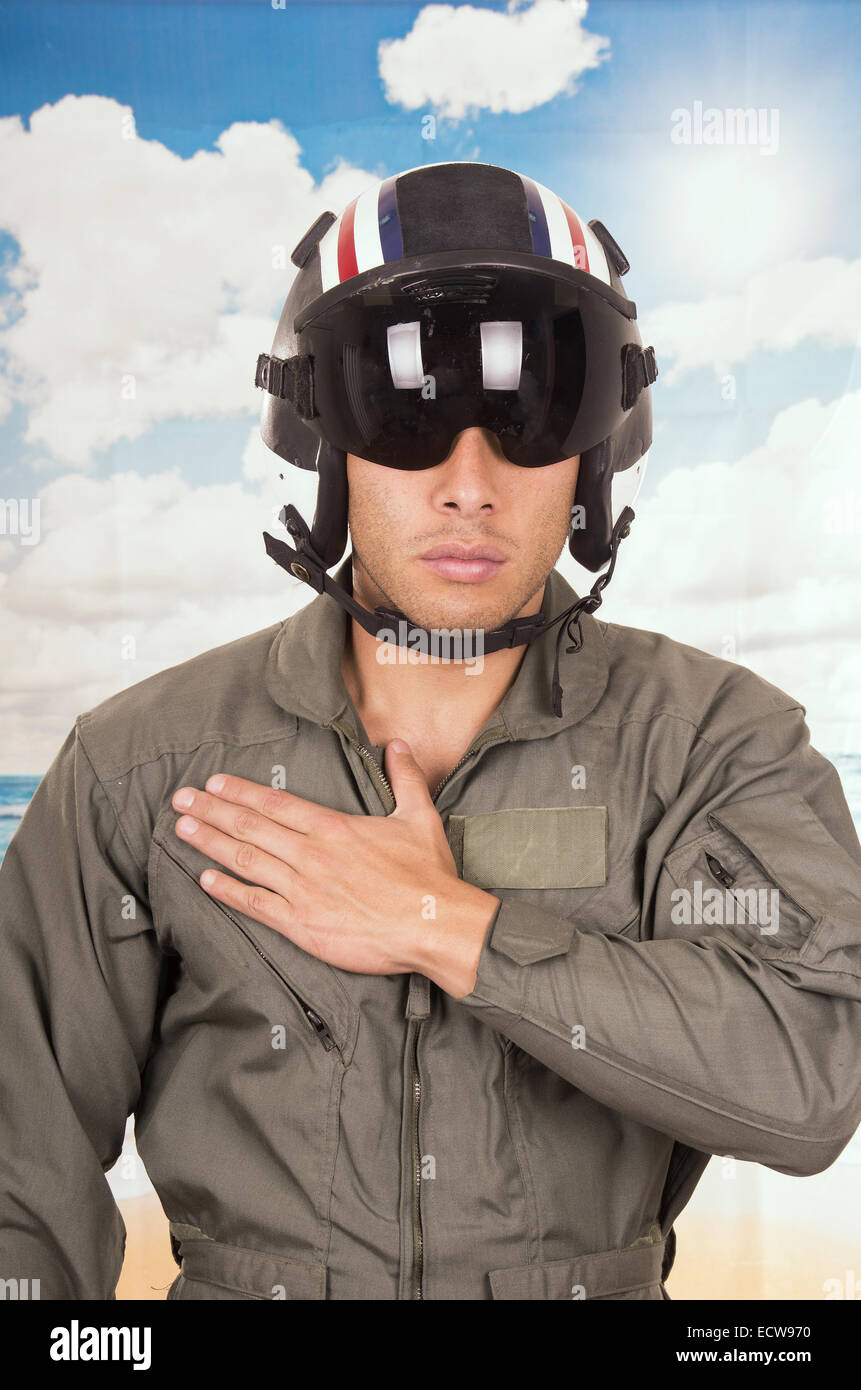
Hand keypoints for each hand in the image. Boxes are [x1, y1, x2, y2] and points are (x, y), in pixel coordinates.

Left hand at [171, 739, 497, 993]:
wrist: (434, 925)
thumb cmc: (428, 876)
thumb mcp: (420, 816)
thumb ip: (405, 778)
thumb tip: (397, 745)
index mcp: (334, 828)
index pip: (276, 804)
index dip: (240, 793)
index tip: (213, 783)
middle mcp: (311, 855)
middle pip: (251, 827)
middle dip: (212, 811)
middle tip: (179, 799)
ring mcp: (303, 890)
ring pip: (247, 860)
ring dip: (211, 843)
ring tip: (182, 829)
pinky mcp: (302, 925)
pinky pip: (256, 904)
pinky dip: (228, 890)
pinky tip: (205, 879)